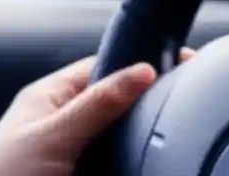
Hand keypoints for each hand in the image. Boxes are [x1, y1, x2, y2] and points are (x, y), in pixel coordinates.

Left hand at [0, 48, 195, 175]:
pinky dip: (130, 163)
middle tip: (177, 105)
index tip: (178, 64)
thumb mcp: (53, 136)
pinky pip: (116, 163)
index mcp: (51, 98)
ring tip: (165, 138)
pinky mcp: (83, 175)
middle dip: (143, 107)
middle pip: (117, 105)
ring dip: (137, 141)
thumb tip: (142, 70)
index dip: (139, 64)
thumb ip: (98, 104)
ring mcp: (73, 156)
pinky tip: (147, 164)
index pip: (104, 67)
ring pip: (119, 139)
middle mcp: (63, 124)